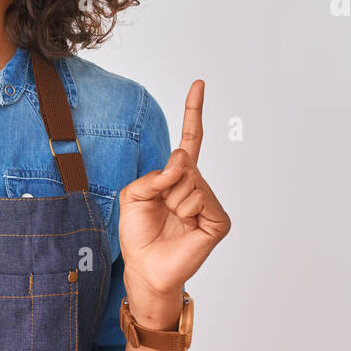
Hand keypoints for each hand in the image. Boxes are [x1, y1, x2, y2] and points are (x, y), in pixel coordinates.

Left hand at [118, 79, 230, 302]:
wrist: (144, 267)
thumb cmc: (138, 233)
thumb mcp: (131, 196)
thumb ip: (151, 175)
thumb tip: (179, 167)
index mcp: (177, 176)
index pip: (190, 139)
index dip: (194, 112)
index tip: (199, 84)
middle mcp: (197, 185)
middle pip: (183, 162)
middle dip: (163, 184)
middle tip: (161, 209)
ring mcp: (210, 202)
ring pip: (190, 182)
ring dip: (172, 202)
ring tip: (171, 220)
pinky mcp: (219, 220)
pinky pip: (200, 200)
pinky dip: (185, 212)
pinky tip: (186, 227)